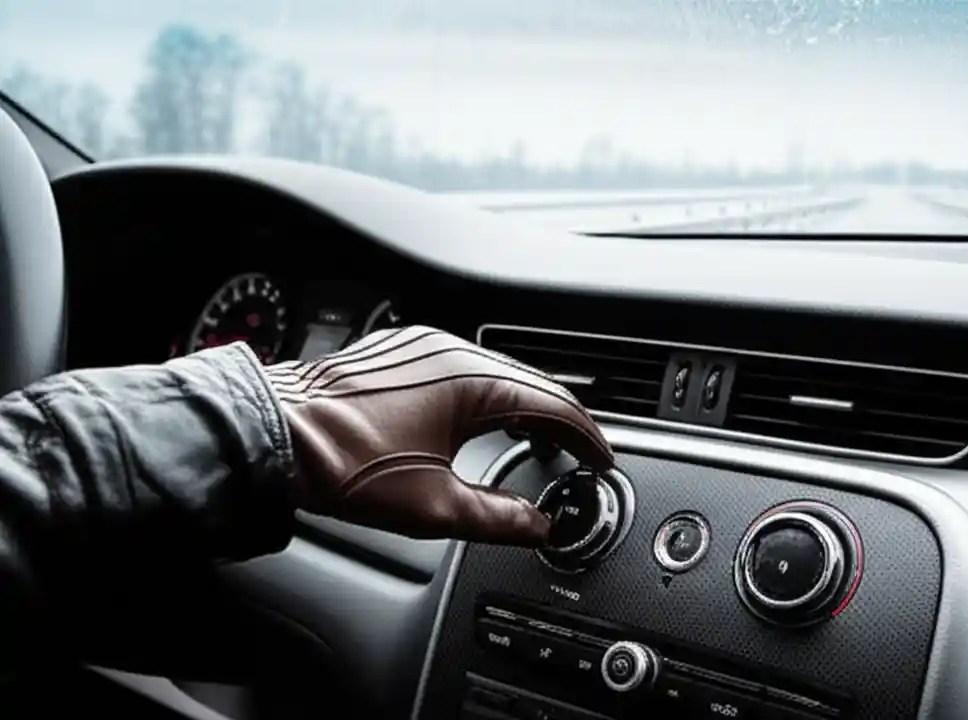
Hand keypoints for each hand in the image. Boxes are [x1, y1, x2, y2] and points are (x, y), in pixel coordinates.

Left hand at [264, 326, 612, 545]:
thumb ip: (497, 518)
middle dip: (560, 420)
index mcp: (472, 380)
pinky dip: (490, 392)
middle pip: (531, 383)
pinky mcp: (400, 353)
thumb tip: (537, 527)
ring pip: (498, 371)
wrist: (270, 435)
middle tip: (579, 454)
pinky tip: (485, 415)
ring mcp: (423, 346)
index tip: (601, 459)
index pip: (554, 405)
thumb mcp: (431, 506)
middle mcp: (452, 351)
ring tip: (539, 439)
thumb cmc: (343, 464)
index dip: (586, 436)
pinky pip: (465, 366)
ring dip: (526, 405)